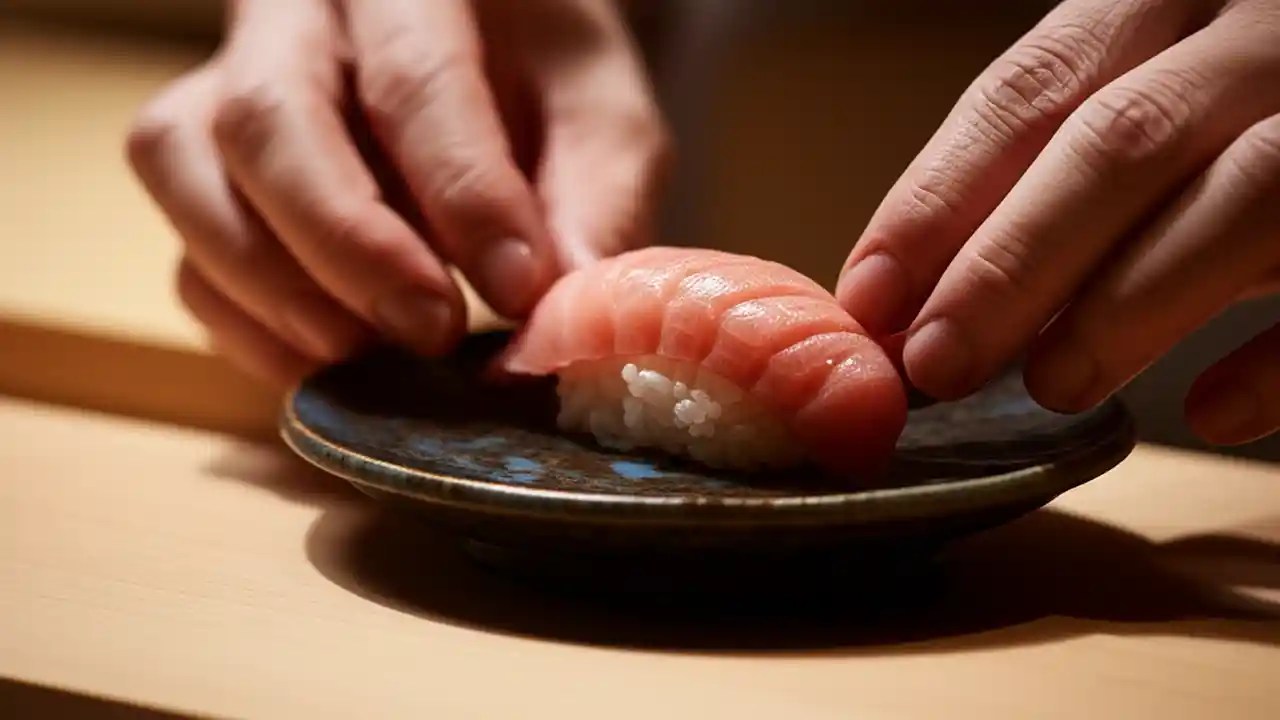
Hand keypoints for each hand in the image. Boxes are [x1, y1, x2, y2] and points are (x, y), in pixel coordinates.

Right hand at [127, 0, 667, 386]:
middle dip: (347, 242)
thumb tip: (563, 318)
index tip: (517, 288)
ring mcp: (226, 88)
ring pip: (183, 170)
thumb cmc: (546, 81)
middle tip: (430, 330)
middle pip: (266, 117)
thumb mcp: (604, 122)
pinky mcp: (204, 176)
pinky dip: (247, 327)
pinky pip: (183, 255)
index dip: (461, 191)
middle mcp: (292, 17)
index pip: (414, 76)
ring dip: (274, 285)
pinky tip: (330, 360)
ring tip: (369, 350)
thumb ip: (596, 204)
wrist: (489, 64)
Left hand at [837, 0, 1279, 444]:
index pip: (1031, 88)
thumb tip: (909, 298)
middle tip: (938, 365)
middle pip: (1122, 139)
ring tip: (1051, 387)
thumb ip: (1055, 166)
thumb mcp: (1151, 95)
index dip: (940, 197)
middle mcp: (1262, 30)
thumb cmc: (1241, 111)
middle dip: (1014, 262)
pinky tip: (1214, 413)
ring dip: (1130, 303)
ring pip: (1245, 192)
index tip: (871, 298)